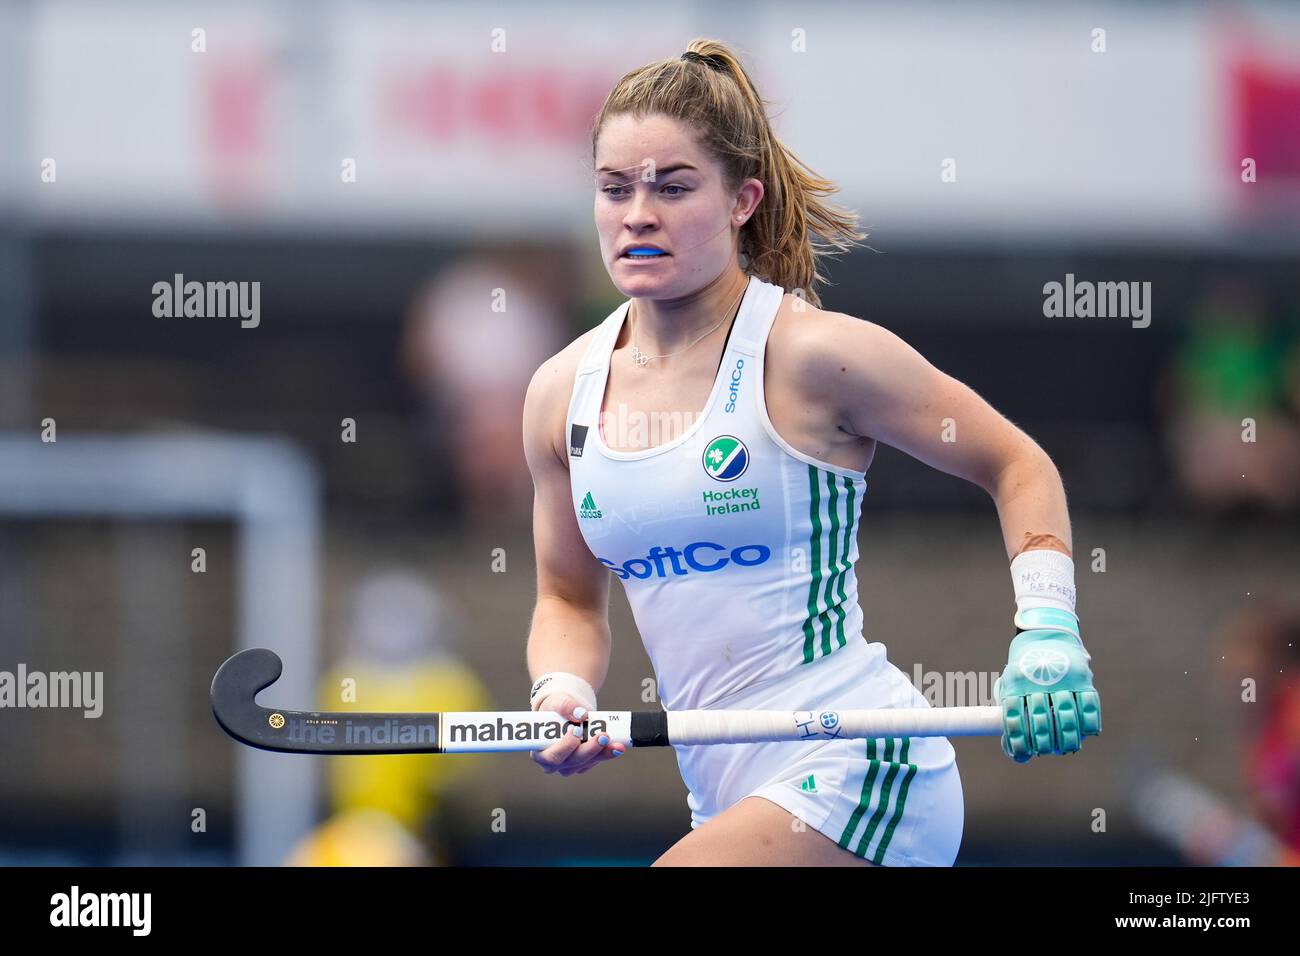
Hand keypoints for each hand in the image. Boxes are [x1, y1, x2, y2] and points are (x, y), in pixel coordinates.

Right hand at [529, 695, 624, 775]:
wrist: (567, 710)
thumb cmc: (555, 708)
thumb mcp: (557, 702)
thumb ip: (566, 706)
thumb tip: (581, 714)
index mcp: (540, 752)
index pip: (551, 757)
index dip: (565, 747)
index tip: (576, 731)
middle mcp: (554, 763)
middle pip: (572, 762)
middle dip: (589, 749)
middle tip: (603, 736)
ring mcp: (570, 765)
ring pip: (586, 762)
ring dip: (602, 753)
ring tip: (616, 743)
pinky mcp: (584, 762)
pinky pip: (596, 760)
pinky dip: (607, 752)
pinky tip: (616, 745)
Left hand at [995, 621, 1101, 763]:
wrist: (1046, 631)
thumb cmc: (1026, 667)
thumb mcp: (1012, 681)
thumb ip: (1012, 708)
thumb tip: (1012, 746)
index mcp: (1015, 681)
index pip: (1014, 716)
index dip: (1018, 739)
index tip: (1023, 754)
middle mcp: (1038, 680)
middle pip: (1041, 718)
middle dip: (1043, 741)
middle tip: (1045, 751)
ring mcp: (1061, 678)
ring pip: (1066, 715)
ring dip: (1067, 737)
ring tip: (1066, 748)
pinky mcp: (1081, 676)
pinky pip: (1088, 704)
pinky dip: (1089, 722)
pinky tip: (1087, 733)